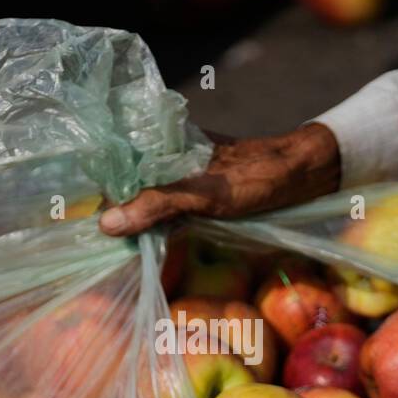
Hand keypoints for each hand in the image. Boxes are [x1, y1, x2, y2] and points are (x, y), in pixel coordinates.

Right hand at [97, 123, 340, 235]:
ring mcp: (183, 179)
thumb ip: (158, 205)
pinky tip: (150, 245)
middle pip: (129, 187)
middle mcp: (168, 159)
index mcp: (163, 145)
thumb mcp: (204, 193)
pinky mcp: (199, 196)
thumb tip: (106, 225)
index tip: (89, 228)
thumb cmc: (258, 177)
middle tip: (101, 249)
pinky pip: (168, 211)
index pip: (116, 168)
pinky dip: (157, 228)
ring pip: (147, 201)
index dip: (103, 197)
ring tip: (120, 252)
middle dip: (115, 214)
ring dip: (136, 224)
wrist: (307, 174)